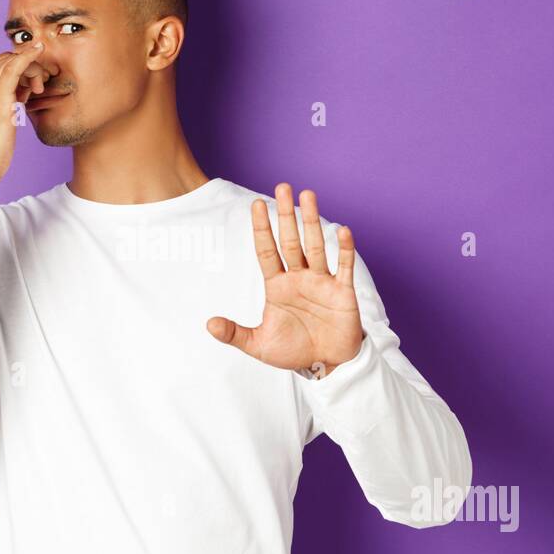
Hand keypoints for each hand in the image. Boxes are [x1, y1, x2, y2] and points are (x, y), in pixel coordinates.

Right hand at [0, 43, 55, 204]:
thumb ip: (2, 100)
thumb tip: (22, 90)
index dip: (19, 68)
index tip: (32, 84)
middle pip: (6, 59)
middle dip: (28, 67)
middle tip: (40, 87)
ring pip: (13, 62)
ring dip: (32, 69)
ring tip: (39, 90)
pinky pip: (15, 67)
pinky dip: (28, 56)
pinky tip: (40, 50)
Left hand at [207, 183, 364, 373]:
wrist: (326, 366)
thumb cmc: (293, 351)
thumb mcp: (259, 345)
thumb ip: (235, 334)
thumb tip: (209, 325)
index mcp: (277, 285)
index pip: (266, 251)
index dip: (261, 228)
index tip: (255, 204)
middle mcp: (299, 277)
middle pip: (290, 241)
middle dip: (285, 215)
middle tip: (281, 187)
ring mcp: (322, 282)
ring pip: (315, 246)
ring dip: (312, 221)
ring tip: (307, 195)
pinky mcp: (343, 292)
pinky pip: (344, 267)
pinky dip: (344, 249)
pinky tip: (341, 230)